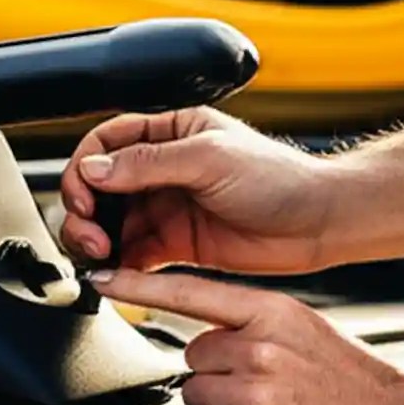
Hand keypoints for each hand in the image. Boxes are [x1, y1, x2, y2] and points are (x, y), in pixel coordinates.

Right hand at [61, 108, 335, 273]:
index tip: (84, 197)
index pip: (105, 144)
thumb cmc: (279, 178)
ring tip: (101, 255)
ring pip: (110, 222)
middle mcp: (161, 169)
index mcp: (169, 132)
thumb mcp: (209, 158)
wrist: (320, 223)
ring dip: (95, 239)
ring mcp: (167, 208)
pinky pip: (132, 253)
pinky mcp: (175, 245)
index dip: (84, 169)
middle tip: (90, 235)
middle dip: (83, 211)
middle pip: (98, 187)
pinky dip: (117, 264)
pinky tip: (116, 272)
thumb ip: (148, 163)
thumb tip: (94, 169)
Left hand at [90, 269, 403, 404]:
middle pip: (191, 354)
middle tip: (258, 385)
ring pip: (195, 393)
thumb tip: (206, 329)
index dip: (138, 286)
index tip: (102, 279)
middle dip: (214, 371)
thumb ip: (253, 323)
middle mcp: (260, 349)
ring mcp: (257, 395)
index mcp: (272, 313)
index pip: (190, 293)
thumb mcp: (305, 328)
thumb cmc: (355, 381)